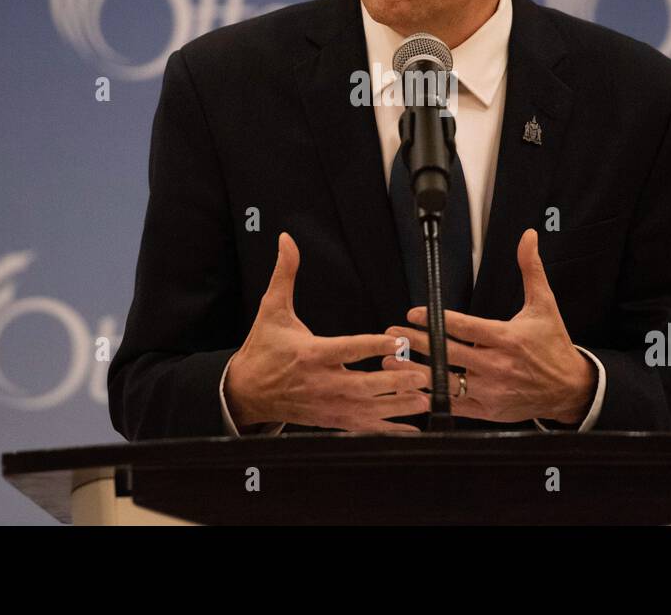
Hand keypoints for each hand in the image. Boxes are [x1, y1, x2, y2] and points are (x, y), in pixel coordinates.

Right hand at [224, 232, 431, 431]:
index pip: (347, 349)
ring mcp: (328, 405)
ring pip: (368, 409)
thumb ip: (285, 274)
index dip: (372, 346)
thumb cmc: (263, 349)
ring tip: (424, 399)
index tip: (396, 341)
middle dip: (394, 381)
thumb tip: (286, 240)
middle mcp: (322, 383)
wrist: (246, 392)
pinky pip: (363, 428)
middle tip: (422, 375)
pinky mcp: (331, 420)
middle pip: (363, 385)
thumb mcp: (272, 309)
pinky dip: (388, 429)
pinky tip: (411, 428)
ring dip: (397, 405)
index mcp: (311, 354)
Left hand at [383, 228, 595, 423]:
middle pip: (449, 353)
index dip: (437, 320)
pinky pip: (455, 406)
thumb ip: (531, 269)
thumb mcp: (544, 304)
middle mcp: (498, 366)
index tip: (413, 312)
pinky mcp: (489, 410)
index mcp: (508, 338)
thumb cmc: (553, 344)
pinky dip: (432, 398)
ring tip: (391, 360)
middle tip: (393, 332)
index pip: (465, 327)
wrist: (570, 389)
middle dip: (417, 342)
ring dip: (416, 371)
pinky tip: (411, 389)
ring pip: (447, 381)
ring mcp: (493, 391)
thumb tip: (528, 236)